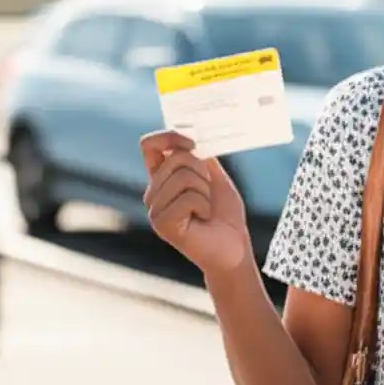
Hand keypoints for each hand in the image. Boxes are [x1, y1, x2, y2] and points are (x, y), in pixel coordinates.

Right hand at [140, 130, 251, 276]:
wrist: (234, 248)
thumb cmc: (224, 215)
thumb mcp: (214, 177)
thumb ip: (200, 157)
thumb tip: (189, 136)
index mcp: (162, 178)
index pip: (150, 146)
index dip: (169, 137)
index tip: (192, 144)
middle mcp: (153, 193)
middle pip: (175, 158)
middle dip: (202, 172)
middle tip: (207, 195)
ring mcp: (155, 210)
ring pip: (183, 177)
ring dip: (204, 191)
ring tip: (205, 209)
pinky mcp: (163, 224)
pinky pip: (187, 197)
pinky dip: (203, 206)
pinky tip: (202, 220)